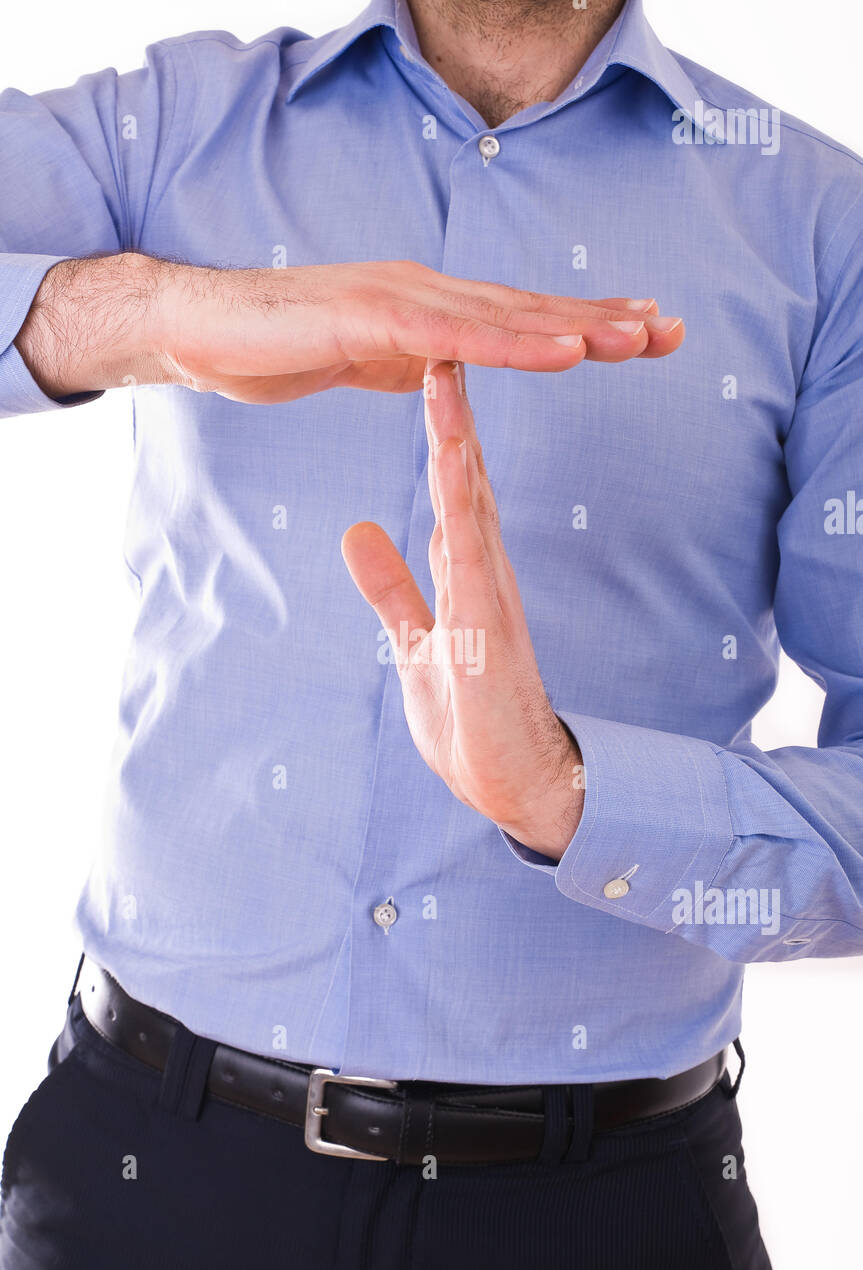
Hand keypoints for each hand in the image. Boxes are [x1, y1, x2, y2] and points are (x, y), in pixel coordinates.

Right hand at [15, 252, 682, 402]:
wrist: (202, 326)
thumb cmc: (279, 343)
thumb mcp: (365, 360)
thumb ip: (411, 361)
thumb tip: (445, 369)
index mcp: (429, 310)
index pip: (518, 321)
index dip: (580, 327)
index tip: (640, 335)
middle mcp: (428, 294)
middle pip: (529, 312)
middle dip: (603, 320)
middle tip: (673, 329)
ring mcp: (403, 300)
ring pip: (507, 318)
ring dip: (577, 327)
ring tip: (641, 337)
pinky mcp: (375, 318)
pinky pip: (459, 336)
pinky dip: (517, 343)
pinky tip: (566, 349)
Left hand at [341, 357, 587, 859]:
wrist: (516, 784)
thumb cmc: (473, 721)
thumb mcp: (418, 644)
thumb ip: (392, 589)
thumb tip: (359, 533)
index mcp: (467, 571)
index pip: (450, 483)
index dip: (438, 426)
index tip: (428, 367)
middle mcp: (483, 572)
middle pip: (465, 476)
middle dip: (452, 409)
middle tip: (444, 338)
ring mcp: (490, 597)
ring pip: (472, 502)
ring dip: (457, 439)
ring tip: (445, 376)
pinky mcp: (490, 630)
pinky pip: (475, 556)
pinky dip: (465, 506)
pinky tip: (455, 464)